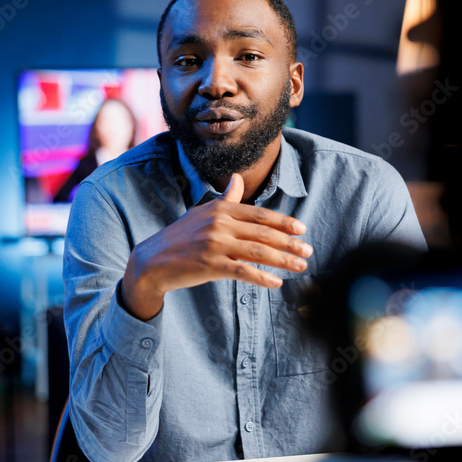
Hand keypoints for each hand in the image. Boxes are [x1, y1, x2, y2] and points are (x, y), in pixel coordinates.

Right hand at [121, 173, 311, 320]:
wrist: (153, 261)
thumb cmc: (181, 236)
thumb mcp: (203, 213)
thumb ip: (226, 199)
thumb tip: (238, 179)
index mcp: (221, 209)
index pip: (260, 215)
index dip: (283, 222)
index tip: (301, 230)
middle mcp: (220, 223)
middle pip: (264, 233)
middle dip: (290, 243)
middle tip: (308, 251)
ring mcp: (215, 244)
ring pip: (258, 252)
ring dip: (284, 260)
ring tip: (300, 266)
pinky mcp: (210, 265)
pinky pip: (243, 271)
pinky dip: (262, 277)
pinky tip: (277, 283)